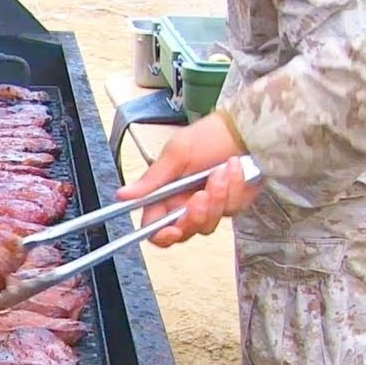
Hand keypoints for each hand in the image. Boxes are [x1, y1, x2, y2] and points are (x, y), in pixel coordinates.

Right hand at [116, 112, 261, 246]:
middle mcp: (184, 205)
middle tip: (201, 195)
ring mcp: (209, 208)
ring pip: (209, 224)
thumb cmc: (207, 136)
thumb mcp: (177, 153)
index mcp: (164, 196)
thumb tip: (122, 195)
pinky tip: (233, 168)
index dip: (161, 235)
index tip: (172, 229)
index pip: (155, 228)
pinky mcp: (230, 205)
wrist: (243, 129)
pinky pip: (231, 210)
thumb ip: (152, 179)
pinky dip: (233, 188)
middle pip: (183, 232)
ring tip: (220, 171)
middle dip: (195, 216)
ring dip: (217, 197)